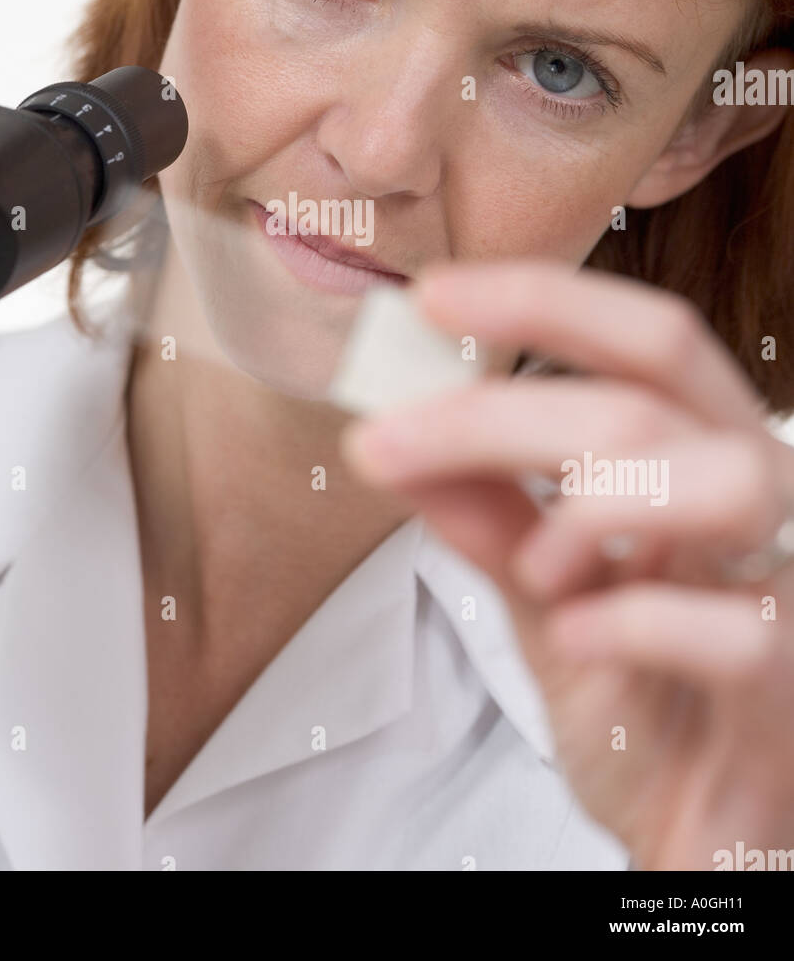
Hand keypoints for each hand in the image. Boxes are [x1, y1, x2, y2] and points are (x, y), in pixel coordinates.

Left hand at [340, 259, 793, 870]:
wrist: (705, 846)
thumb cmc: (643, 710)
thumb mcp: (546, 601)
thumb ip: (488, 519)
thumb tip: (396, 438)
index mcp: (704, 466)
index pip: (647, 342)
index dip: (545, 301)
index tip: (431, 297)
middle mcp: (762, 511)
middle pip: (655, 397)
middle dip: (506, 408)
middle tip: (390, 438)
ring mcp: (789, 597)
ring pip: (731, 478)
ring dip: (599, 501)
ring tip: (536, 566)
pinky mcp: (789, 700)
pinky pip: (740, 635)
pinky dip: (632, 623)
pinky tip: (575, 640)